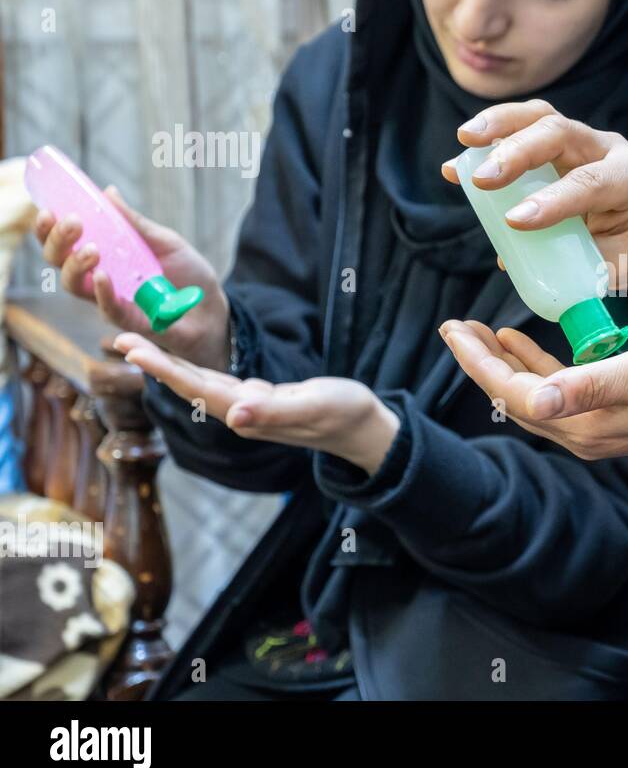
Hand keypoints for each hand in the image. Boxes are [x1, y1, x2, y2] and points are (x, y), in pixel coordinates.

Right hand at [34, 187, 230, 370]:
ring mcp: (111, 300)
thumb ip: (135, 222)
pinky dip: (103, 293)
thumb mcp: (164, 241)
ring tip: (91, 248)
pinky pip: (108, 309)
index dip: (49, 229)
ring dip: (76, 265)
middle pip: (60, 262)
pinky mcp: (129, 321)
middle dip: (58, 241)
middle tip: (72, 222)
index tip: (48, 210)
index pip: (64, 242)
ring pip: (76, 285)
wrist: (213, 306)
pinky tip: (104, 276)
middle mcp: (99, 277)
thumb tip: (107, 192)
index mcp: (104, 255)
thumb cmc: (187, 273)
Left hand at [114, 333, 399, 474]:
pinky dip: (196, 369)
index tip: (134, 349)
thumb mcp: (315, 407)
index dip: (165, 369)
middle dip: (156, 364)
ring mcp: (251, 408)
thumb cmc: (345, 415)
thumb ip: (273, 413)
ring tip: (140, 345)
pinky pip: (219, 383)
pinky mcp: (261, 400)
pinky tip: (184, 361)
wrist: (365, 429)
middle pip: (191, 386)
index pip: (198, 389)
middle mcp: (243, 414)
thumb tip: (232, 415)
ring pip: (201, 384)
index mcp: (250, 415)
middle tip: (121, 338)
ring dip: (170, 366)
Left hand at [438, 318, 627, 458]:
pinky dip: (533, 367)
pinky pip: (556, 392)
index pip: (513, 393)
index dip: (479, 362)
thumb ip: (588, 385)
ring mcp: (593, 428)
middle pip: (513, 397)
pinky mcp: (607, 417)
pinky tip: (521, 343)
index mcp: (583, 424)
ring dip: (503, 364)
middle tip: (454, 327)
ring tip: (478, 332)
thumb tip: (537, 399)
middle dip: (481, 362)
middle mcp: (581, 433)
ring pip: (531, 394)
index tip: (454, 329)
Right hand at [440, 100, 627, 334]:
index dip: (552, 200)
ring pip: (542, 116)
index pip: (592, 182)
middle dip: (519, 153)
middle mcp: (611, 149)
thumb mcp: (624, 267)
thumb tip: (512, 260)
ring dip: (500, 124)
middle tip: (481, 178)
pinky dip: (495, 133)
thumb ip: (573, 263)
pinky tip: (463, 149)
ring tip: (465, 139)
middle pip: (563, 133)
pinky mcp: (561, 141)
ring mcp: (586, 140)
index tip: (514, 221)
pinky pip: (528, 125)